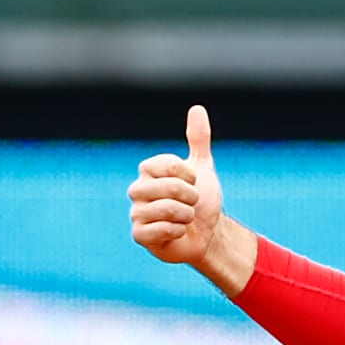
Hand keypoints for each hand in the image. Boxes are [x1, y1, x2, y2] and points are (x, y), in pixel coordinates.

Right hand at [129, 105, 221, 265]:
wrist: (208, 234)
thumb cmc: (201, 201)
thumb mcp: (202, 167)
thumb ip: (198, 139)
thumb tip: (197, 108)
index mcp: (149, 171)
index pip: (169, 165)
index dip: (190, 176)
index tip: (193, 183)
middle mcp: (138, 189)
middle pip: (169, 187)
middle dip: (191, 197)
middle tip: (192, 203)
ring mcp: (137, 213)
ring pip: (165, 210)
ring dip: (186, 215)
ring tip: (186, 218)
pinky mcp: (140, 235)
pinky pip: (159, 230)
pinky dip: (177, 231)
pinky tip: (178, 232)